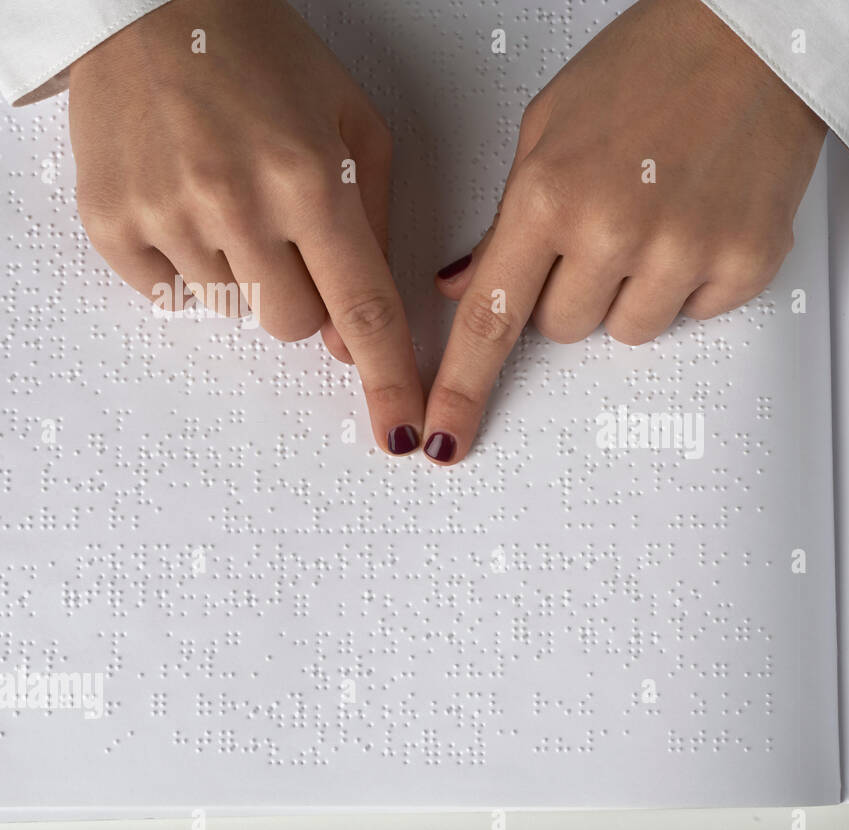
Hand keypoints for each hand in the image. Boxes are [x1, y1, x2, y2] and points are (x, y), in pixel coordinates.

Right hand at [69, 0, 425, 454]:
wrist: (149, 5)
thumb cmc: (263, 56)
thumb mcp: (352, 125)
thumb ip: (372, 228)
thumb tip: (354, 334)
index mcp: (308, 178)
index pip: (363, 307)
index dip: (388, 378)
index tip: (402, 431)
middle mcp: (236, 202)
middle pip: (295, 326)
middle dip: (309, 300)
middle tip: (291, 235)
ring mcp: (165, 213)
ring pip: (233, 312)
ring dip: (246, 274)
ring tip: (232, 197)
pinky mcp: (109, 220)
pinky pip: (166, 294)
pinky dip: (188, 264)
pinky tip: (189, 202)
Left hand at [422, 0, 826, 464]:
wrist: (757, 39)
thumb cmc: (652, 65)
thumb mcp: (549, 126)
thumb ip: (506, 217)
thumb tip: (470, 285)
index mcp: (551, 192)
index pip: (493, 318)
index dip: (461, 386)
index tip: (441, 435)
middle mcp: (616, 230)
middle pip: (562, 329)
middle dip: (569, 289)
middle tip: (600, 226)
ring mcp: (686, 252)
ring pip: (628, 331)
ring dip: (631, 290)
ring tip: (656, 215)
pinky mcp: (745, 263)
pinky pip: (696, 314)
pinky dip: (693, 279)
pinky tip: (700, 216)